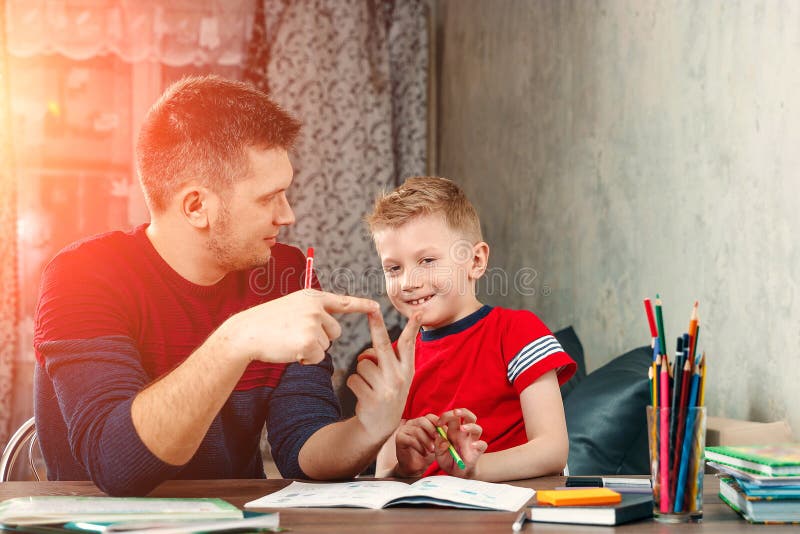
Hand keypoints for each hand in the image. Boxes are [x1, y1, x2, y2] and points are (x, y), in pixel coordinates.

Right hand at [227, 289, 378, 364]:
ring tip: (289, 341)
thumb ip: (313, 311)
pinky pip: (318, 357)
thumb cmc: (267, 323)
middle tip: (295, 335)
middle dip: (320, 339)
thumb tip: (330, 327)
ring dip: (311, 349)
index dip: (361, 305)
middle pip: (335, 332)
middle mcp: (316, 307)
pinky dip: (306, 359)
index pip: (342, 302)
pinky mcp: (308, 341)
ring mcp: (312, 323)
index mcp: (312, 297)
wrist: (246, 333)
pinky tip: (289, 350)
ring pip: (326, 346)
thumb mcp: (292, 308)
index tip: (377, 307)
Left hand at [347, 312, 421, 441]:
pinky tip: (363, 394)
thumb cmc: (387, 393)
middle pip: (382, 345)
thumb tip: (365, 356)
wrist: (380, 427)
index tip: (417, 313)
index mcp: (407, 370)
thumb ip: (385, 362)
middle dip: (376, 324)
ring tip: (370, 385)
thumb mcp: (395, 377)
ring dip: (361, 372)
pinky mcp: (370, 399)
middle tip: (372, 309)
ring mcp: (385, 389)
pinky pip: (353, 379)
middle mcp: (399, 378)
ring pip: (362, 364)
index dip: (412, 328)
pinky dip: (353, 384)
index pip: (409, 345)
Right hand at [395, 414, 438, 476]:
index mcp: (422, 422)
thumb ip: (441, 440)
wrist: (415, 466)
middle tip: (438, 441)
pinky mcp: (400, 438)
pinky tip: (424, 453)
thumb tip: (446, 440)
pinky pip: (410, 439)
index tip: (444, 433)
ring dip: (426, 441)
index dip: (438, 423)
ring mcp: (405, 429)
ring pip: (417, 430)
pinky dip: (419, 447)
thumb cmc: (427, 453)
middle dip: (432, 431)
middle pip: (423, 420)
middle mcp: (412, 423)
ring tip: (432, 450)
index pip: (430, 417)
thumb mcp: (436, 445)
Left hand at [435, 408, 487, 477]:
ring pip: (477, 428)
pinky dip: (478, 444)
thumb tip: (441, 438)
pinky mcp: (478, 451)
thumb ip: (438, 446)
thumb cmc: (448, 461)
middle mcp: (464, 434)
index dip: (446, 416)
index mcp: (453, 431)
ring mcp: (472, 442)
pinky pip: (483, 444)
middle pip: (468, 416)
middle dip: (462, 411)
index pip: (453, 417)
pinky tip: (472, 446)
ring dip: (470, 426)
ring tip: (462, 429)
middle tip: (455, 412)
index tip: (438, 423)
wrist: (457, 475)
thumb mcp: (439, 455)